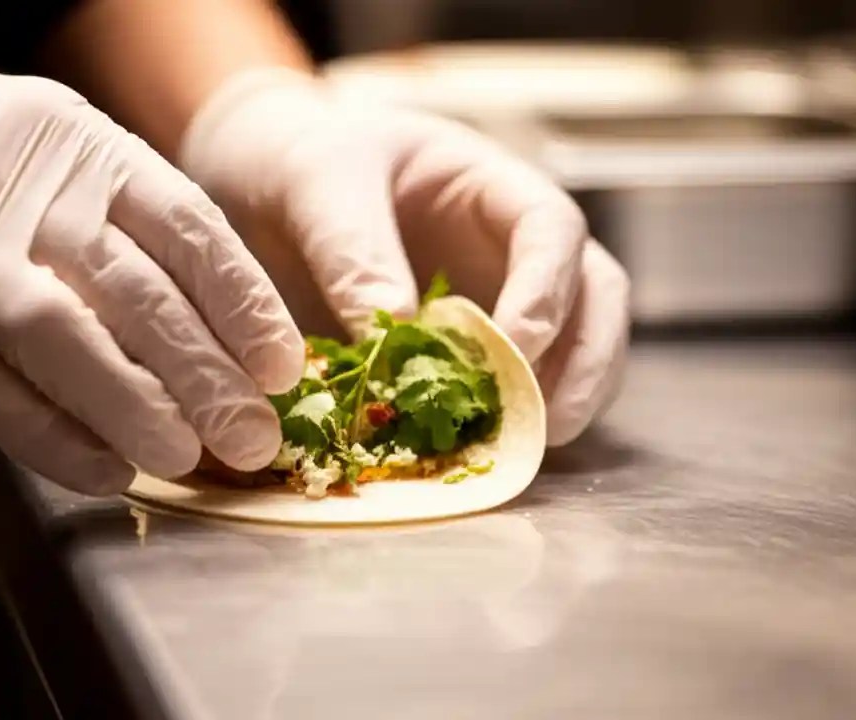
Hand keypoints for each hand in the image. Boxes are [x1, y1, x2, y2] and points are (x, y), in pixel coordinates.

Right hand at [0, 8, 303, 492]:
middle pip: (141, 294)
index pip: (187, 227)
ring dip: (138, 410)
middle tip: (253, 437)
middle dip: (209, 375)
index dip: (243, 304)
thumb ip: (110, 212)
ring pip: (68, 342)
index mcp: (73, 144)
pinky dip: (54, 440)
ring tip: (187, 458)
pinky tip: (105, 470)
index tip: (283, 366)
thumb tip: (206, 313)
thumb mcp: (35, 140)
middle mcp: (21, 194)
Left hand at [181, 69, 628, 445]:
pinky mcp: (463, 351)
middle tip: (545, 420)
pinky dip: (502, 421)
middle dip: (586, 359)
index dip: (549, 287)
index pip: (552, 227)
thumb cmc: (300, 163)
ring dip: (560, 400)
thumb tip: (397, 330)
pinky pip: (504, 388)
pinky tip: (474, 453)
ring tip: (520, 448)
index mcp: (488, 185)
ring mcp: (496, 299)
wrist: (262, 188)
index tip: (515, 343)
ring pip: (570, 349)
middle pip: (593, 295)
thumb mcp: (318, 185)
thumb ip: (353, 251)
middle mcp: (510, 246)